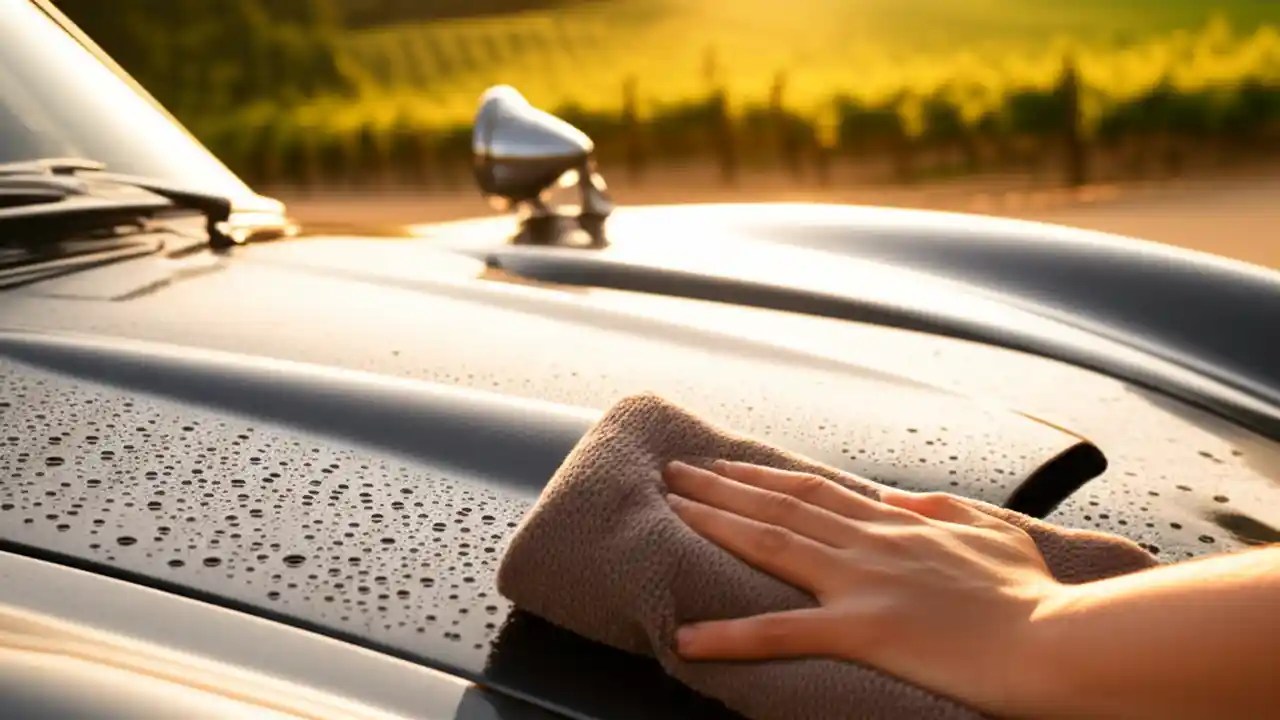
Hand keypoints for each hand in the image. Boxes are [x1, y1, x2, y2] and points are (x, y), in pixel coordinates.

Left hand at [663, 460, 1064, 717]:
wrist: (1060, 639)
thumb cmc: (1035, 596)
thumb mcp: (995, 531)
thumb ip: (944, 509)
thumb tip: (902, 497)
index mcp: (899, 522)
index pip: (816, 490)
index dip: (765, 477)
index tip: (728, 466)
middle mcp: (870, 541)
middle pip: (780, 504)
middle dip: (722, 487)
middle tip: (676, 472)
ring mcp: (862, 582)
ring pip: (770, 542)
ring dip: (713, 523)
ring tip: (670, 508)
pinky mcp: (862, 629)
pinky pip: (780, 632)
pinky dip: (729, 635)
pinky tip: (687, 638)